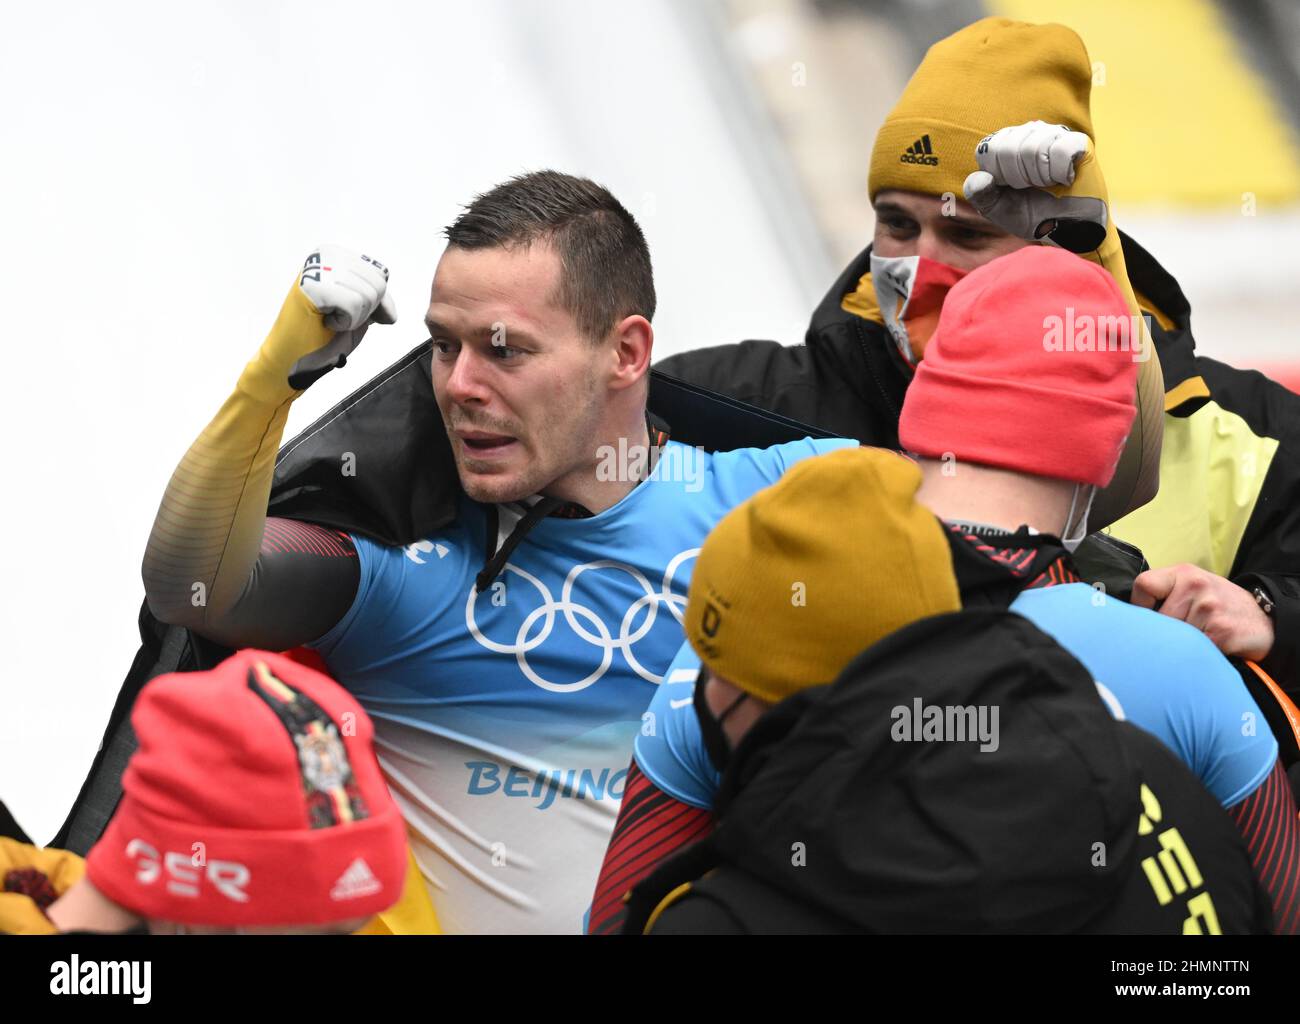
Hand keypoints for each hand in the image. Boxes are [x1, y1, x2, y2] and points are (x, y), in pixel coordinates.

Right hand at [288, 244, 396, 388]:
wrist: (293, 360)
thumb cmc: (322, 337)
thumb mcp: (360, 315)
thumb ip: (379, 302)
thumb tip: (390, 311)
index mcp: (338, 255)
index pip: (381, 275)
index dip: (373, 304)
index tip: (347, 312)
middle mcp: (327, 254)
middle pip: (378, 284)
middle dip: (363, 312)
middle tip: (335, 317)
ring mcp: (319, 267)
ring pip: (368, 295)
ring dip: (352, 319)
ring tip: (328, 319)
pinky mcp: (313, 284)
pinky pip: (353, 304)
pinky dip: (344, 322)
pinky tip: (325, 321)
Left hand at [962, 121, 1105, 252]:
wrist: (1066, 228)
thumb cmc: (1031, 214)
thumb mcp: (998, 209)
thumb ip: (980, 195)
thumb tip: (981, 178)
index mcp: (1004, 144)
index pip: (990, 150)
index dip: (1000, 177)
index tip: (1013, 188)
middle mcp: (1028, 132)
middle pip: (1009, 148)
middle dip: (1019, 179)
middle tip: (1033, 188)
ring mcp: (1054, 134)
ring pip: (1034, 148)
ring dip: (1040, 178)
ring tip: (1049, 184)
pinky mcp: (1078, 141)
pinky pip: (1061, 150)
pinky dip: (1061, 173)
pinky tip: (1065, 179)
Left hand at [1131, 563, 1274, 661]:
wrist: (1264, 621)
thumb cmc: (1218, 606)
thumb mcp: (1192, 588)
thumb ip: (1164, 593)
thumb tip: (1126, 615)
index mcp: (1184, 574)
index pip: (1143, 585)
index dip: (1140, 605)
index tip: (1150, 615)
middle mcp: (1196, 586)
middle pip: (1155, 617)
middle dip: (1162, 631)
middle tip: (1177, 633)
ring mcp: (1209, 608)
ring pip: (1171, 635)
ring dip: (1179, 643)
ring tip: (1195, 638)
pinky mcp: (1220, 632)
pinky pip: (1191, 649)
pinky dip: (1195, 653)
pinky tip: (1207, 647)